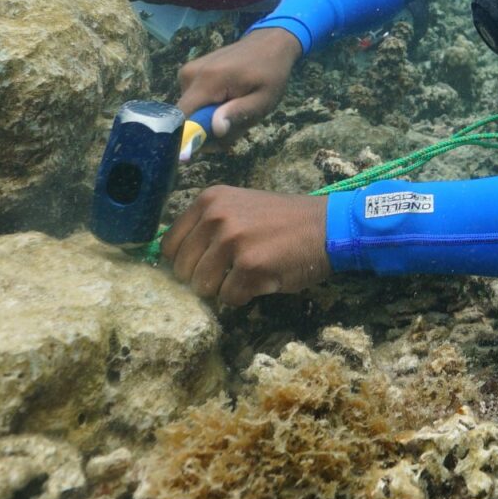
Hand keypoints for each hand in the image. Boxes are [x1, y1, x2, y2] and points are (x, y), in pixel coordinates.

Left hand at [162, 185, 330, 306]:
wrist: (328, 227)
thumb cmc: (283, 221)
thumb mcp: (239, 208)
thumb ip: (208, 226)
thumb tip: (175, 262)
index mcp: (209, 200)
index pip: (169, 245)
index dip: (184, 262)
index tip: (203, 266)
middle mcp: (216, 216)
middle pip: (183, 269)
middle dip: (204, 279)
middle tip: (230, 273)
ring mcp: (232, 240)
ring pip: (202, 286)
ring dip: (223, 289)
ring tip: (247, 274)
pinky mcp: (249, 265)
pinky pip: (228, 298)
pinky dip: (243, 297)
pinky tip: (262, 280)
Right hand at [177, 27, 301, 144]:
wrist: (268, 43)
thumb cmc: (270, 73)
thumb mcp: (263, 99)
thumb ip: (238, 114)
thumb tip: (215, 129)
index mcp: (207, 80)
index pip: (182, 118)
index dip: (191, 138)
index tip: (213, 146)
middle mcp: (189, 74)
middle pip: (186, 118)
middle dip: (207, 131)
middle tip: (235, 129)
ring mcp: (187, 73)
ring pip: (191, 112)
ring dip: (211, 120)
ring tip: (235, 111)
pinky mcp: (188, 74)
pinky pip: (193, 102)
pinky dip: (208, 109)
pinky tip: (227, 102)